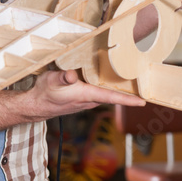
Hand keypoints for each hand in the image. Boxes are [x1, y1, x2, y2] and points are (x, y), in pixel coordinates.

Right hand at [23, 69, 144, 120]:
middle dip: (129, 92)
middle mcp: (89, 99)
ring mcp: (87, 100)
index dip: (129, 99)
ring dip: (119, 88)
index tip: (144, 101)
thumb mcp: (52, 81)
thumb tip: (72, 75)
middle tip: (146, 84)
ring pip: (107, 93)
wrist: (35, 105)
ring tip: (134, 79)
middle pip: (114, 95)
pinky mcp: (82, 97)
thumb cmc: (45, 93)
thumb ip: (63, 78)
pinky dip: (107, 86)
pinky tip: (109, 78)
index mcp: (86, 95)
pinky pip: (99, 91)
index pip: (112, 98)